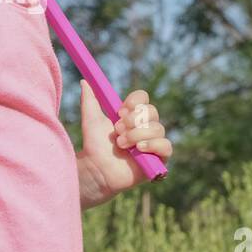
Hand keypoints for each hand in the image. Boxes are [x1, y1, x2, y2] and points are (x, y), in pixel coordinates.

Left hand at [78, 82, 172, 201]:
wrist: (96, 169)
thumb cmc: (94, 146)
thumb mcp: (91, 120)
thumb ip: (90, 100)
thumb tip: (85, 81)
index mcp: (132, 115)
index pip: (143, 98)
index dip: (134, 101)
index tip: (119, 110)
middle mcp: (145, 126)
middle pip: (152, 111)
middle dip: (133, 120)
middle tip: (117, 129)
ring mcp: (153, 142)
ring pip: (157, 128)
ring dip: (137, 134)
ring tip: (121, 144)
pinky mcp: (158, 159)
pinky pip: (166, 146)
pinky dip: (153, 145)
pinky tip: (139, 149)